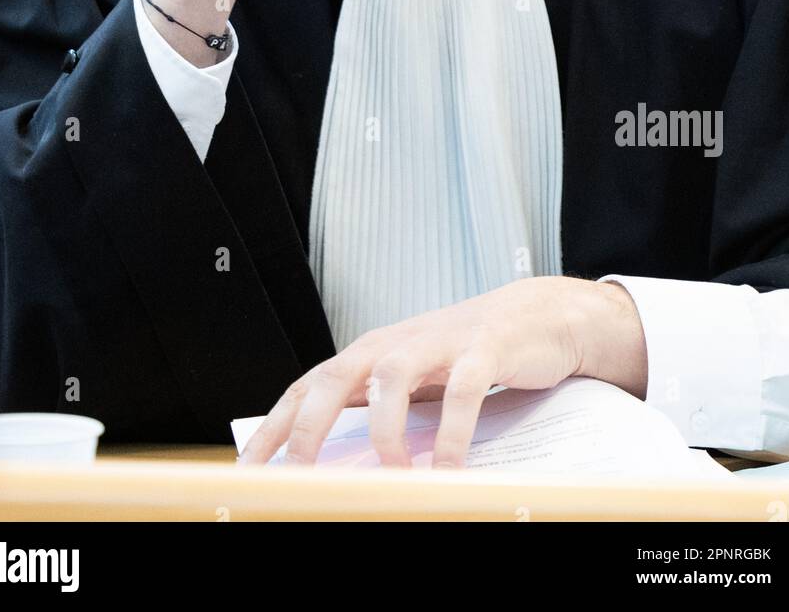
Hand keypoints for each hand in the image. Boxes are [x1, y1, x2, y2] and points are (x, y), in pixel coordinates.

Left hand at [237, 276, 646, 467]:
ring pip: (392, 377)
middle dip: (312, 425)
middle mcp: (397, 343)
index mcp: (373, 352)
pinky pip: (462, 391)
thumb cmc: (465, 354)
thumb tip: (330, 462)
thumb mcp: (413, 381)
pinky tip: (449, 469)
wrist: (538, 314)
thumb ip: (375, 409)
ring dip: (385, 430)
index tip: (251, 467)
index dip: (278, 424)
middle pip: (337, 376)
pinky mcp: (484, 349)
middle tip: (301, 473)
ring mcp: (439, 342)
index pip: (310, 385)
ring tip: (392, 473)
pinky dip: (452, 433)